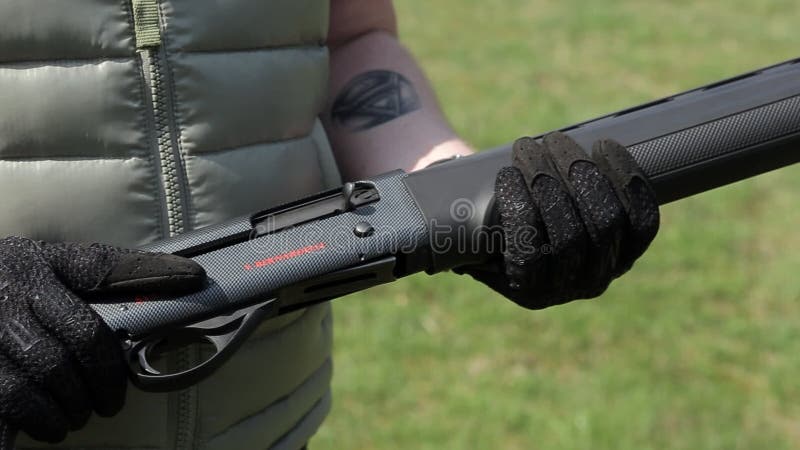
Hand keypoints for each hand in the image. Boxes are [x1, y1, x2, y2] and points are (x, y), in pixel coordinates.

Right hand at [0, 237, 204, 442]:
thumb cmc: (7, 291)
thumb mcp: (43, 270)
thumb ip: (99, 277)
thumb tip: (181, 280)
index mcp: (38, 262)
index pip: (102, 266)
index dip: (152, 273)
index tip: (195, 280)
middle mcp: (15, 289)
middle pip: (83, 335)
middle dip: (107, 375)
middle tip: (112, 401)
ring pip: (49, 372)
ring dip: (75, 404)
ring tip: (79, 414)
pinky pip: (12, 403)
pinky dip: (40, 421)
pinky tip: (50, 425)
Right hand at [462, 132, 659, 308]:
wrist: (524, 225)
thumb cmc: (485, 221)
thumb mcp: (464, 229)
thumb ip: (455, 225)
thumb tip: (421, 216)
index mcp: (529, 290)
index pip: (533, 258)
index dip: (522, 214)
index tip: (503, 174)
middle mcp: (573, 287)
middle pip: (576, 236)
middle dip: (552, 183)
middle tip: (529, 146)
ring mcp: (609, 266)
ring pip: (609, 222)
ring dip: (584, 173)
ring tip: (556, 141)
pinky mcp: (633, 242)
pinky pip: (641, 215)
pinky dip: (625, 177)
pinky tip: (605, 147)